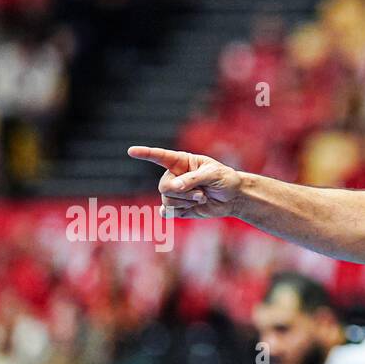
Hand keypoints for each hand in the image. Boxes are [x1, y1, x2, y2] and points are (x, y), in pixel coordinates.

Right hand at [127, 146, 242, 218]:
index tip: (131, 151)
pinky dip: (176, 212)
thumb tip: (174, 187)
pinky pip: (167, 212)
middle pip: (164, 186)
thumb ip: (193, 179)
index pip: (159, 156)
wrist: (233, 198)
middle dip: (183, 193)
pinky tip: (185, 209)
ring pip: (167, 200)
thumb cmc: (224, 179)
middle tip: (201, 193)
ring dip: (186, 202)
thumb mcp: (212, 174)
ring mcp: (175, 192)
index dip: (145, 154)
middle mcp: (174, 176)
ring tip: (201, 198)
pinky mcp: (179, 207)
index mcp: (181, 161)